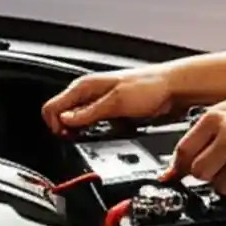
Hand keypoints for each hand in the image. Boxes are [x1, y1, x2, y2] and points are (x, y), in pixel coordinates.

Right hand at [41, 67, 174, 135]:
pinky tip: (112, 133)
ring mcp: (101, 102)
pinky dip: (101, 132)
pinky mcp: (113, 111)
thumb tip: (65, 121)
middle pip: (64, 116)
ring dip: (85, 133)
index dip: (54, 125)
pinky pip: (98, 125)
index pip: (52, 107)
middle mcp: (91, 93)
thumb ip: (89, 113)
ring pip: (80, 122)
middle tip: (82, 139)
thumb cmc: (150, 87)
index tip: (66, 137)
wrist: (173, 88)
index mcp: (86, 86)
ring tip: (100, 136)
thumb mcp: (116, 103)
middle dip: (69, 131)